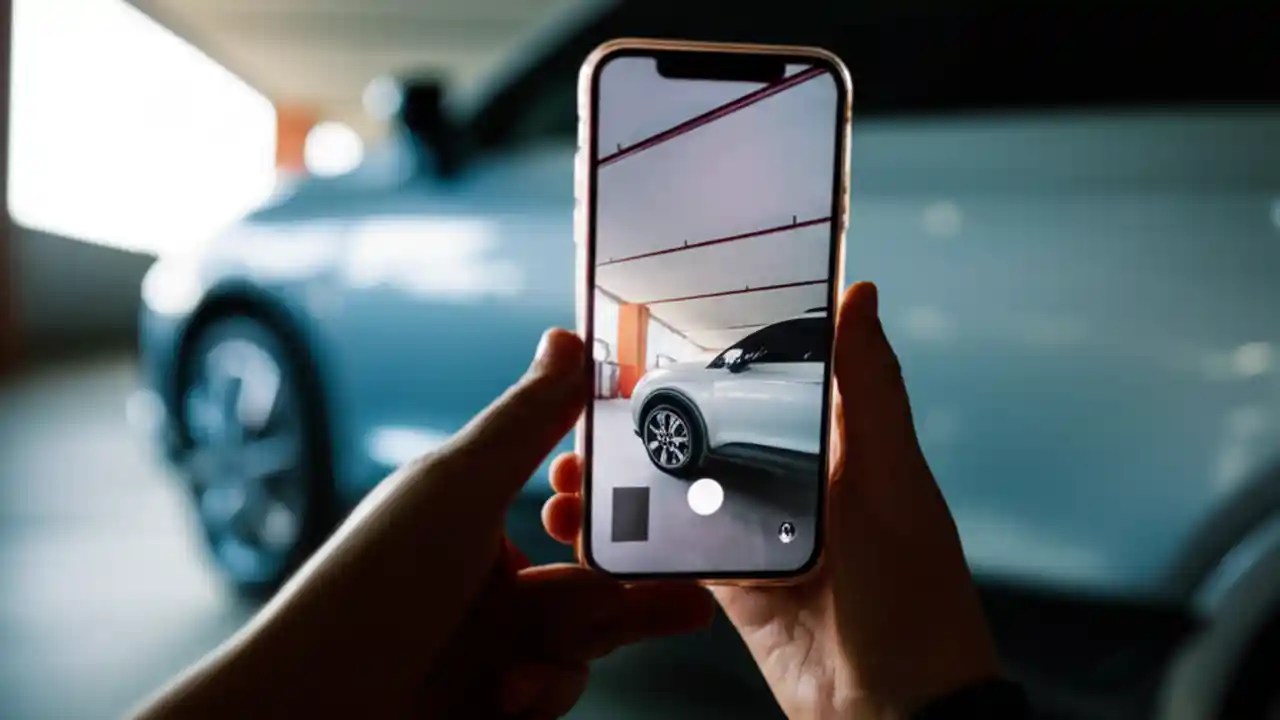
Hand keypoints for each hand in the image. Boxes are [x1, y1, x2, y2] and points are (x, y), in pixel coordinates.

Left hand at [138, 329, 714, 718]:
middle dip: (633, 595)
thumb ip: (527, 419)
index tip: (668, 506)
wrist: (307, 710)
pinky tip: (505, 694)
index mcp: (473, 515)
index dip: (618, 511)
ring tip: (538, 663)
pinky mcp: (493, 701)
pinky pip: (553, 692)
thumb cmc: (366, 591)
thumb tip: (569, 338)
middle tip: (691, 595)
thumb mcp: (459, 489)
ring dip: (569, 655)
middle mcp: (485, 580)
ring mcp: (488, 646)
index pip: (571, 505)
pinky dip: (538, 694)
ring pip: (580, 645)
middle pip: (591, 581)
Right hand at [543, 283, 999, 718]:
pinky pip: (676, 552)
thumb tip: (861, 293)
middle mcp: (795, 483)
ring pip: (679, 492)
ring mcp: (760, 536)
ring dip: (624, 479)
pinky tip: (589, 525)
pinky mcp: (735, 586)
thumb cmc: (915, 596)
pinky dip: (632, 538)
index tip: (645, 331)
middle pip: (707, 435)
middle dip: (645, 420)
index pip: (766, 382)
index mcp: (837, 446)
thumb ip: (870, 391)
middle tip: (582, 406)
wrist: (897, 715)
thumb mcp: (891, 481)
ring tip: (568, 471)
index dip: (709, 357)